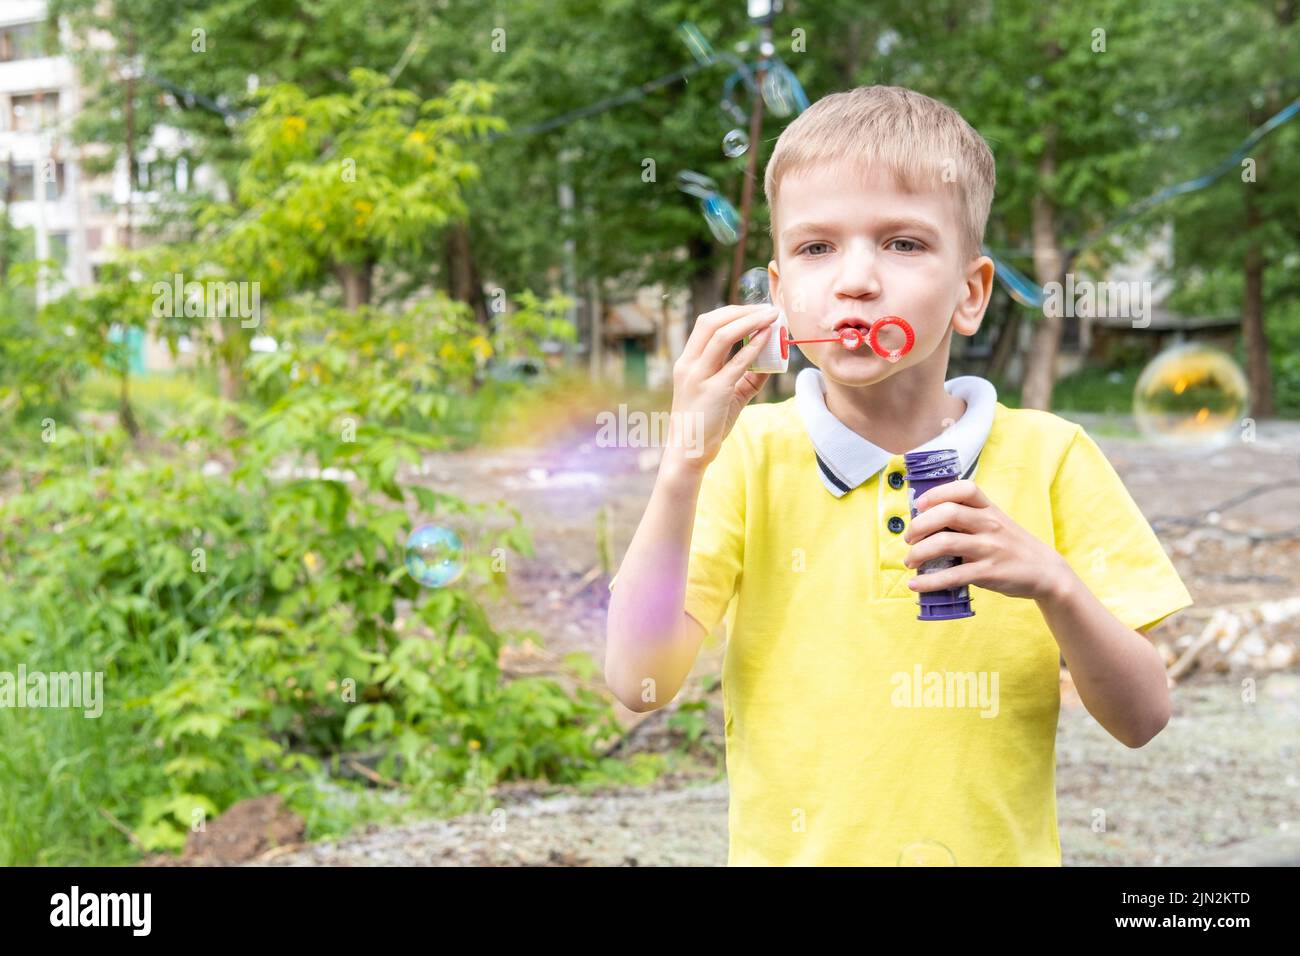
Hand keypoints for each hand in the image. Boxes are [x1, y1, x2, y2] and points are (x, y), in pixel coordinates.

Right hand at [663, 303, 779, 473]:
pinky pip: (737, 362)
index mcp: (687, 362)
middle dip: (742, 310)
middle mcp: (689, 365)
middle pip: (712, 322)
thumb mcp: (723, 394)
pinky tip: (769, 338)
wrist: (688, 452)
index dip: (733, 311)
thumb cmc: (706, 423)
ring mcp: (699, 376)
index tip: (756, 310)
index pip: (706, 323)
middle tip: (768, 309)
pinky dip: (754, 347)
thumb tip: (770, 363)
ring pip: (723, 335)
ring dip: (750, 321)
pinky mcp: (714, 391)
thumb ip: (744, 377)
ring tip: (772, 317)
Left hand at [902, 479, 1070, 601]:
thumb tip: (925, 520)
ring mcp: (989, 548)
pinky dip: (929, 581)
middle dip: (919, 524)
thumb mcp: (995, 523)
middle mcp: (989, 524)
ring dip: (918, 553)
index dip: (937, 492)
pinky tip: (916, 584)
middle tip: (909, 538)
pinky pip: (952, 575)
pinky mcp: (988, 572)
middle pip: (948, 513)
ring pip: (945, 543)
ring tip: (909, 561)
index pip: (964, 489)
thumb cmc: (1011, 546)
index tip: (919, 505)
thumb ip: (968, 518)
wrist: (1045, 572)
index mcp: (989, 509)